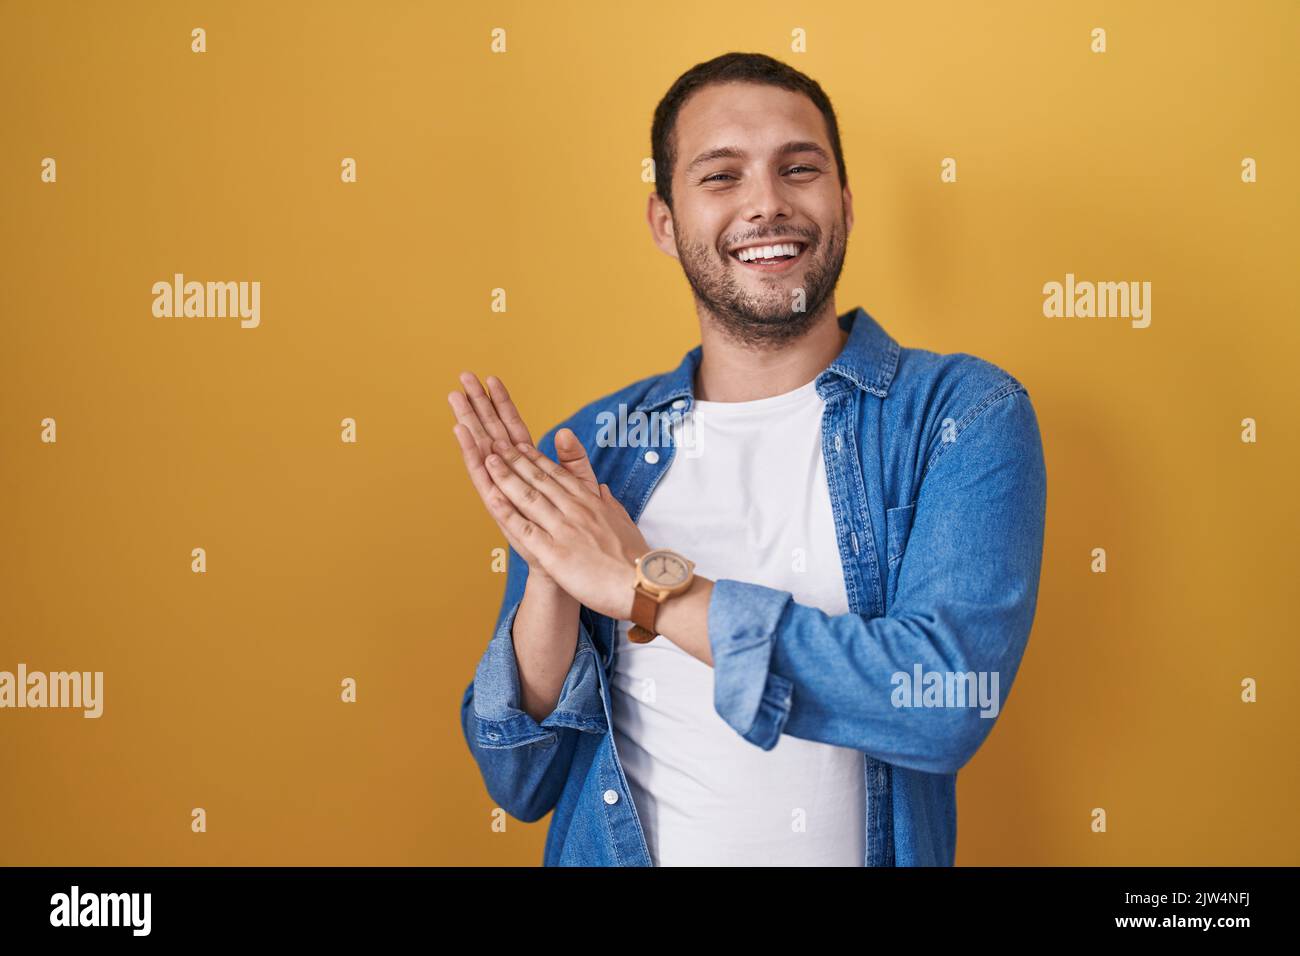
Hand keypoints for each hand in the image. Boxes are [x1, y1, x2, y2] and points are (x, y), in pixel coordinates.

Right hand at [448, 372, 599, 582]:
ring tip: (455, 404)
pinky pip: (486, 482)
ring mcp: (504, 494)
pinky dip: (476, 463)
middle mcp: (511, 479)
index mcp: (529, 470)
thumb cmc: (572, 531)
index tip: (488, 378)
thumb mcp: (579, 488)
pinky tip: (466, 443)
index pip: (512, 428)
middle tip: (461, 379)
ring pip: (484, 454)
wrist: (567, 569)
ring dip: (470, 429)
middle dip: (478, 407)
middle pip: (492, 434)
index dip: (501, 404)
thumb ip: (571, 460)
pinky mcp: (503, 512)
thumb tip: (564, 432)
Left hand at [482, 438, 649, 619]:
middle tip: (497, 443)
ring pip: (529, 497)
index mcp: (591, 503)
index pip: (559, 475)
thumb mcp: (625, 522)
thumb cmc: (636, 559)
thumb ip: (610, 505)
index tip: (520, 445)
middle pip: (540, 479)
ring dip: (506, 477)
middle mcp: (575, 510)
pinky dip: (507, 512)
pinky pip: (525, 528)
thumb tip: (602, 490)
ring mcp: (563, 529)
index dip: (537, 459)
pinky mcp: (553, 552)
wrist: (642, 585)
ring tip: (489, 459)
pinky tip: (492, 497)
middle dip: (516, 460)